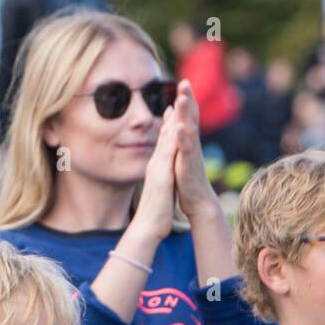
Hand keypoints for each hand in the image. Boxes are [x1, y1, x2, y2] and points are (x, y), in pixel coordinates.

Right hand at [128, 106, 178, 241]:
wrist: (147, 228)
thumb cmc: (155, 214)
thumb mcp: (159, 192)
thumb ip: (161, 182)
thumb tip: (163, 179)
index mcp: (157, 169)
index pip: (164, 143)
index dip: (169, 125)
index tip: (173, 110)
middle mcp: (156, 165)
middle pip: (164, 136)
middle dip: (171, 116)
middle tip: (176, 97)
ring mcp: (158, 169)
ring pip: (165, 140)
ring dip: (172, 121)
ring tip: (177, 103)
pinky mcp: (162, 176)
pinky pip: (168, 154)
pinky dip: (172, 139)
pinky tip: (177, 127)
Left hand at [169, 79, 217, 220]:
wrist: (198, 202)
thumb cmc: (188, 179)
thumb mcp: (182, 156)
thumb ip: (181, 139)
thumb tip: (177, 125)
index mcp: (189, 141)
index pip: (188, 116)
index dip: (186, 100)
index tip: (182, 82)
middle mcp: (192, 144)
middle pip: (191, 117)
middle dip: (188, 99)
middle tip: (185, 81)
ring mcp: (191, 154)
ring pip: (189, 129)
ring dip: (186, 113)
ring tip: (182, 97)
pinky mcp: (188, 165)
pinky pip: (185, 149)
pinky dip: (182, 137)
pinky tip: (178, 127)